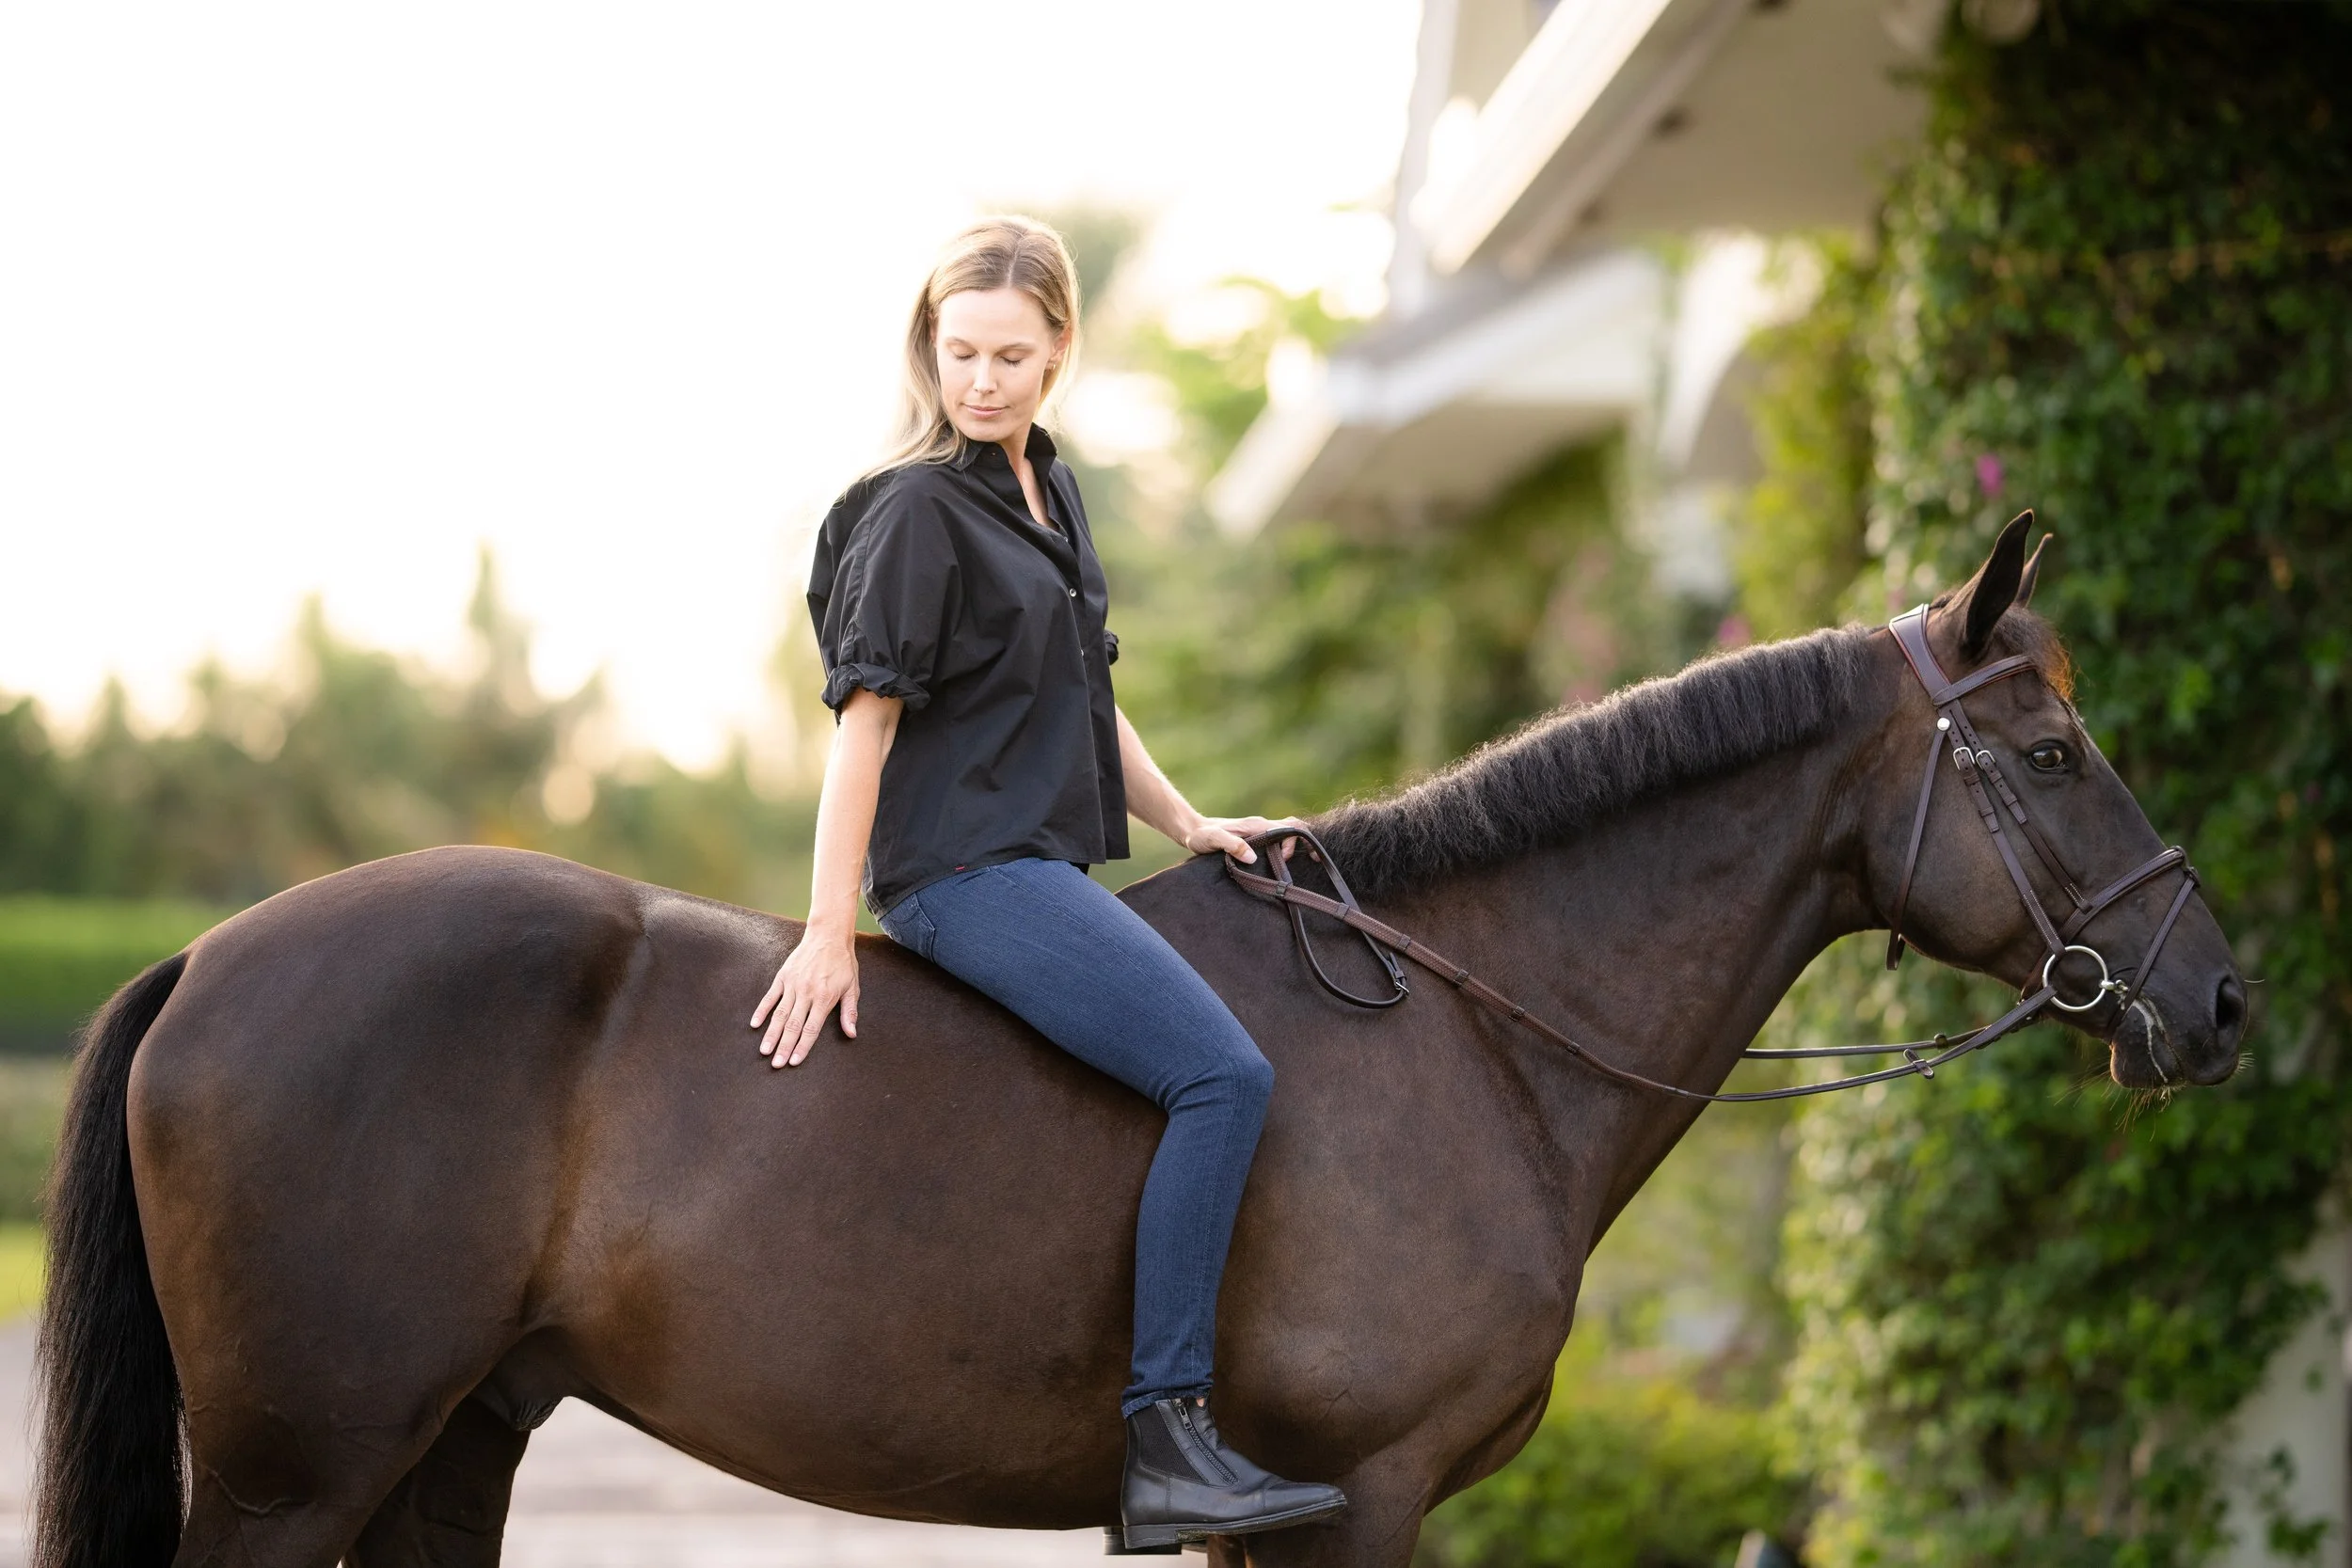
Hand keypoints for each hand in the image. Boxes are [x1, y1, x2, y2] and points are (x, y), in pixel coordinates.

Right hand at [749, 929, 859, 1068]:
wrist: (828, 936)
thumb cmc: (842, 963)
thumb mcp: (852, 987)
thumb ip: (849, 1012)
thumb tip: (851, 1033)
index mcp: (824, 998)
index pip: (811, 1029)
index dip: (802, 1047)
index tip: (793, 1062)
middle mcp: (806, 993)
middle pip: (793, 1025)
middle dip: (784, 1046)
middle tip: (776, 1064)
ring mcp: (792, 984)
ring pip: (780, 1014)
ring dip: (771, 1034)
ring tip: (764, 1051)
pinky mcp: (783, 976)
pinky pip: (770, 997)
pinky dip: (762, 1010)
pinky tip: (755, 1024)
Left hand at [1183, 815, 1309, 865]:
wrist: (1191, 830)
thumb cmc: (1201, 836)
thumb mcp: (1214, 840)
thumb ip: (1232, 845)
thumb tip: (1252, 857)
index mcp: (1257, 825)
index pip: (1291, 826)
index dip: (1297, 841)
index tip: (1286, 859)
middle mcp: (1261, 826)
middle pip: (1294, 828)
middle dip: (1304, 843)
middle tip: (1301, 863)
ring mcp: (1259, 831)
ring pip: (1287, 834)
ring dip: (1293, 848)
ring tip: (1288, 868)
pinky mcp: (1254, 838)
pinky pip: (1277, 840)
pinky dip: (1284, 850)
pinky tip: (1278, 865)